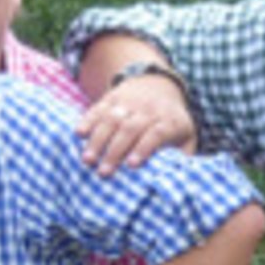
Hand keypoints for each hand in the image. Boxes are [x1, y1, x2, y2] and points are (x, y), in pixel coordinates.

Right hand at [76, 73, 195, 176]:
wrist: (157, 84)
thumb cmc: (171, 122)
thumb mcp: (186, 136)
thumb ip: (183, 156)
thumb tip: (179, 179)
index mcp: (169, 120)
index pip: (156, 132)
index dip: (144, 147)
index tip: (131, 165)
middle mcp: (148, 109)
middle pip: (130, 128)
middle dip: (115, 151)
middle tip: (103, 172)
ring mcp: (129, 102)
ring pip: (112, 119)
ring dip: (98, 140)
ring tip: (87, 159)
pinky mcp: (112, 98)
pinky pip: (98, 108)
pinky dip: (88, 120)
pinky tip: (79, 134)